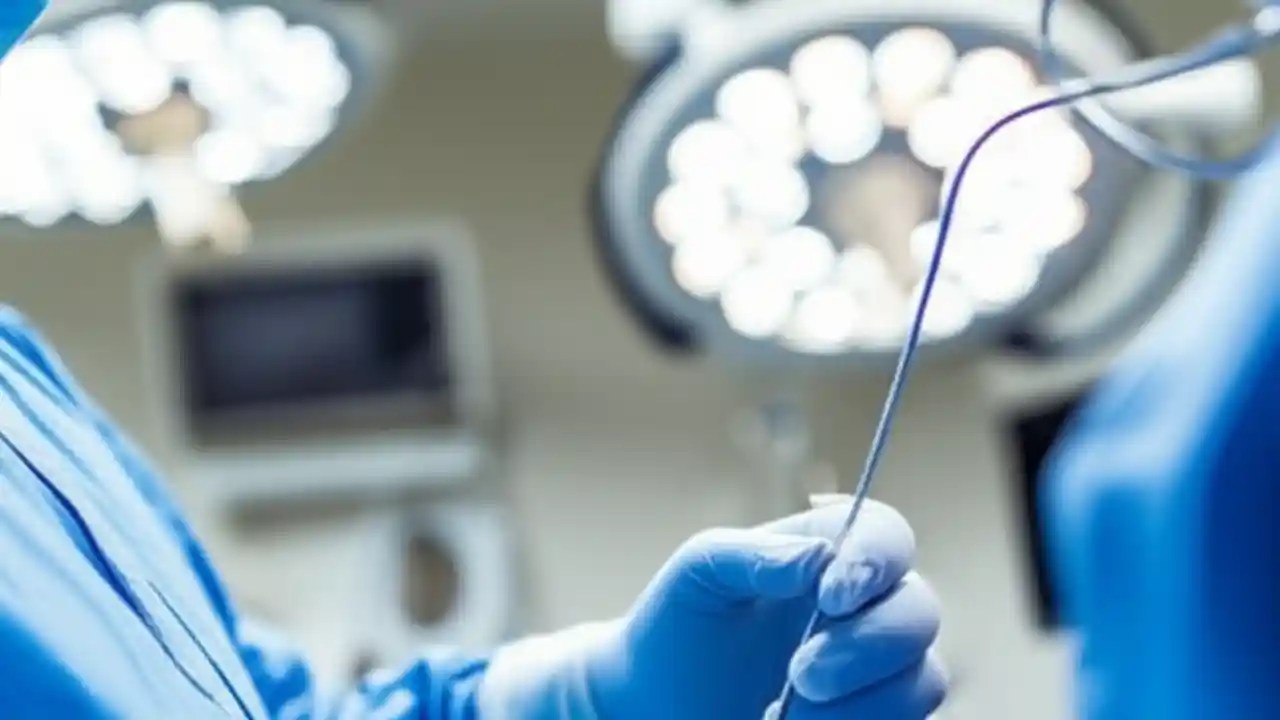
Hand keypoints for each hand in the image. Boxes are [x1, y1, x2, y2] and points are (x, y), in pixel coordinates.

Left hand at [480, 499, 945, 718]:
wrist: (653, 705)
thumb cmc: (678, 627)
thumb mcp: (699, 572)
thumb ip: (755, 552)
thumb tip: (818, 557)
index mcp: (828, 554)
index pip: (887, 534)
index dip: (876, 559)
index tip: (832, 594)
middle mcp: (864, 608)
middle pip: (919, 609)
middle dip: (865, 645)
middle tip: (800, 673)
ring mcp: (875, 670)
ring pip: (923, 679)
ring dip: (863, 702)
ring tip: (791, 712)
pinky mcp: (869, 716)